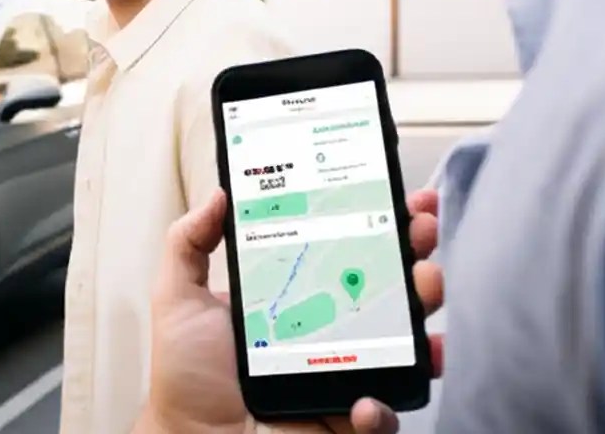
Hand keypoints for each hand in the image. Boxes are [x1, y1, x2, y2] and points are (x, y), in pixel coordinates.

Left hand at [143, 189, 442, 433]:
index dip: (377, 221)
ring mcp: (347, 373)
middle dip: (415, 251)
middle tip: (421, 229)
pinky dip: (386, 405)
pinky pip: (386, 412)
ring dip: (424, 307)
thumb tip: (219, 194)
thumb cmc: (187, 377)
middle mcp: (329, 330)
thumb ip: (188, 243)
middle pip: (387, 284)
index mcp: (295, 296)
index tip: (400, 195)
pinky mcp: (352, 418)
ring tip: (424, 284)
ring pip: (406, 339)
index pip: (345, 250)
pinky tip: (366, 398)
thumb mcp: (179, 299)